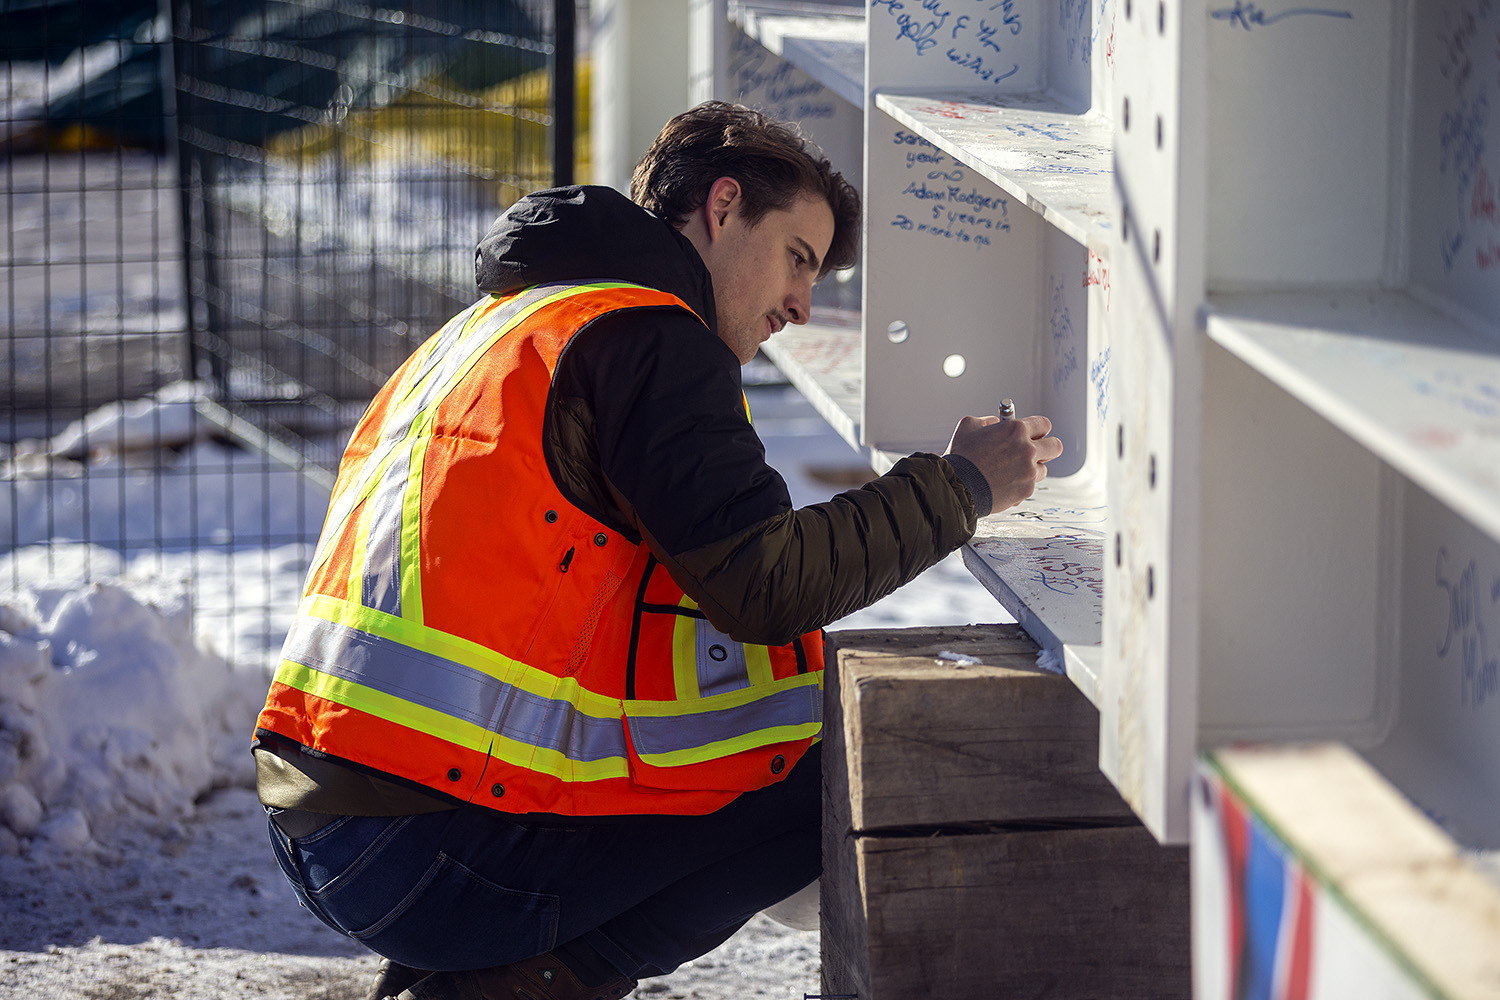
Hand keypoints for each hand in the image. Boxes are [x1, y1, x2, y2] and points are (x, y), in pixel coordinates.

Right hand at [944, 413, 1063, 511]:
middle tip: (1034, 452)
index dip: (1037, 429)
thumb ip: (988, 422)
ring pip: (1043, 469)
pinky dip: (1019, 486)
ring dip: (1031, 470)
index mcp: (1016, 430)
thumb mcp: (969, 426)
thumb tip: (996, 424)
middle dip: (1046, 448)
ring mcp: (1029, 471)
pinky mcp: (1026, 490)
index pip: (1043, 424)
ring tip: (1011, 472)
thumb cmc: (961, 458)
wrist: (956, 487)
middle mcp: (1027, 449)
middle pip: (1055, 446)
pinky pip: (1029, 486)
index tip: (1033, 434)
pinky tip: (1003, 485)